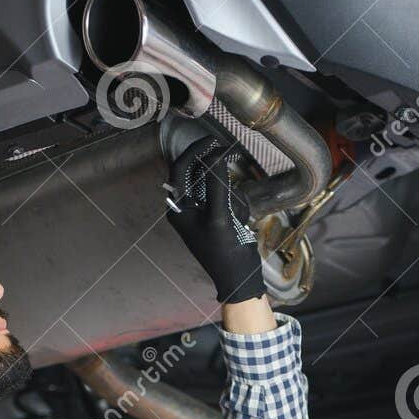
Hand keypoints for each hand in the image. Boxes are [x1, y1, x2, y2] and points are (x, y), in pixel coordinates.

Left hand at [163, 134, 266, 304]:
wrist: (238, 277)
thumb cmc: (223, 252)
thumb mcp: (219, 217)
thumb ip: (216, 185)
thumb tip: (216, 156)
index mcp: (178, 208)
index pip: (180, 169)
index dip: (194, 151)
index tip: (213, 140)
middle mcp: (187, 207)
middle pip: (199, 174)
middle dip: (216, 173)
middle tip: (228, 155)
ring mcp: (204, 211)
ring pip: (216, 184)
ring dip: (230, 194)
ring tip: (236, 216)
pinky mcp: (219, 215)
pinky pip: (228, 197)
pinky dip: (237, 205)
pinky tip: (240, 221)